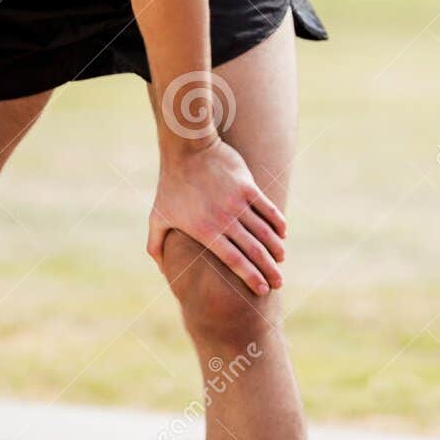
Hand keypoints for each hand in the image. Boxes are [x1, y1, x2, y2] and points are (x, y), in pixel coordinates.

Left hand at [147, 135, 285, 294]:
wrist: (187, 149)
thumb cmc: (170, 185)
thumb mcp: (157, 217)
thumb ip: (156, 246)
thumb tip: (161, 269)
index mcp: (206, 231)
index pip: (234, 260)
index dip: (250, 277)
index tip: (262, 290)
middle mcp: (225, 219)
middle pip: (253, 250)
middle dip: (269, 270)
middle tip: (279, 283)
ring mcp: (238, 202)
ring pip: (264, 232)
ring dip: (276, 248)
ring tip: (281, 260)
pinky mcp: (247, 187)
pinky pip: (267, 209)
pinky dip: (277, 223)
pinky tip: (282, 234)